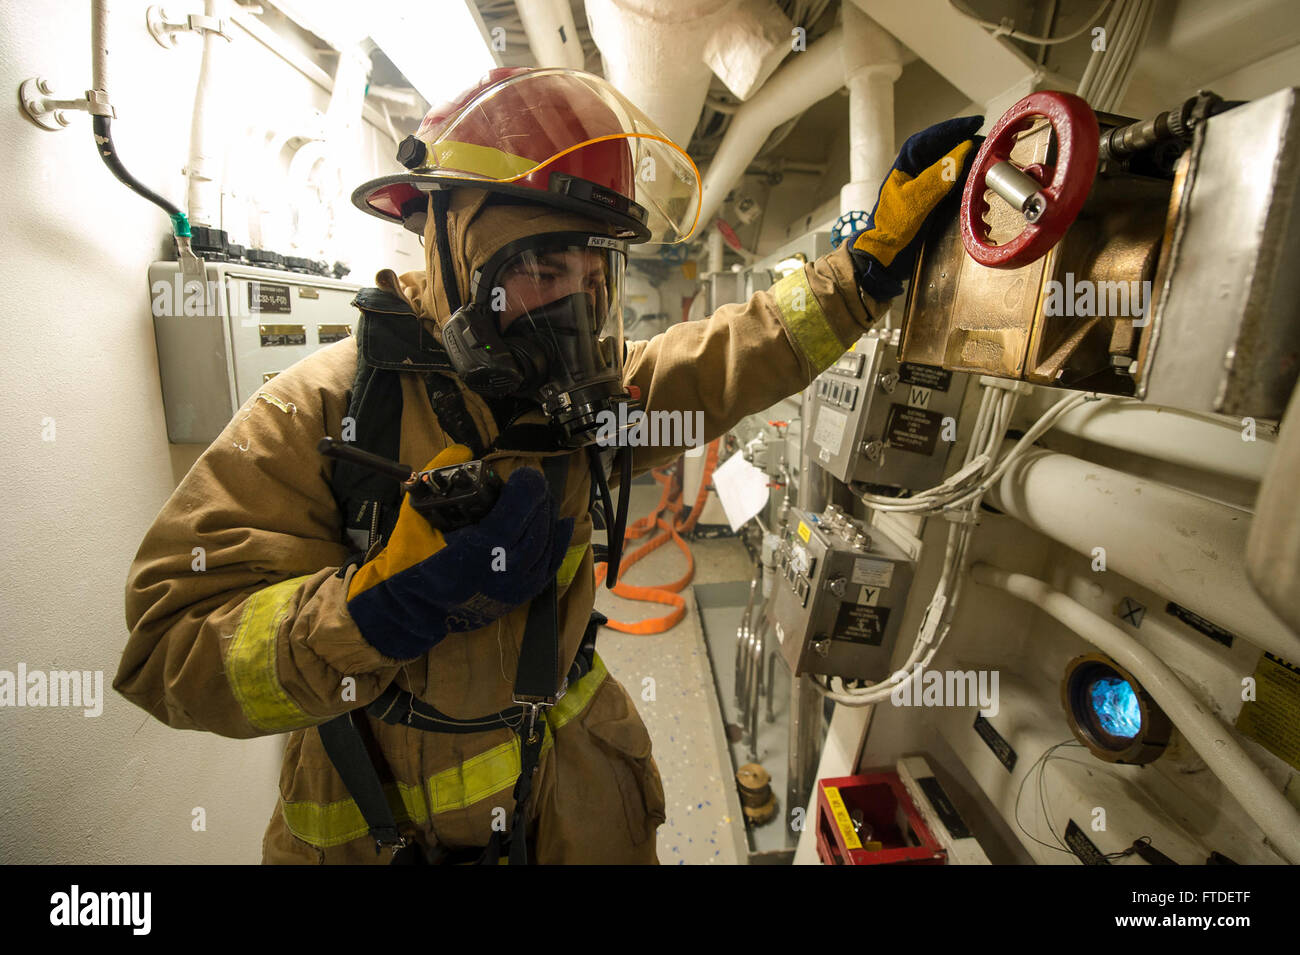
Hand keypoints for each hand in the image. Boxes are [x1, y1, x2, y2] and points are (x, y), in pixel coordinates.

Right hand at [346, 453, 573, 659]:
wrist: (411, 610)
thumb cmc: (410, 563)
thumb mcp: (415, 516)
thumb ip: (437, 477)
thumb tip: (462, 450)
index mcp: (479, 548)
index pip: (518, 509)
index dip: (527, 486)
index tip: (524, 474)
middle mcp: (504, 568)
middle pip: (536, 523)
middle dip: (538, 497)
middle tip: (531, 481)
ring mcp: (515, 585)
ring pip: (545, 542)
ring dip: (546, 515)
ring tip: (540, 498)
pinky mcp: (519, 595)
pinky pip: (548, 565)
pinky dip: (558, 541)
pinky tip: (562, 522)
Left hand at [848, 115, 983, 302]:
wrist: (884, 254)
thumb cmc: (892, 226)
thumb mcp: (917, 199)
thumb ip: (940, 175)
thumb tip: (963, 151)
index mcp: (905, 164)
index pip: (930, 138)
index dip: (953, 128)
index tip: (975, 123)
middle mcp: (913, 171)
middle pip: (942, 149)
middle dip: (965, 145)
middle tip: (987, 143)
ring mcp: (921, 185)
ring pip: (948, 166)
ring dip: (967, 164)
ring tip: (985, 164)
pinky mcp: (929, 200)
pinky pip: (950, 184)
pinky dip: (965, 183)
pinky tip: (976, 185)